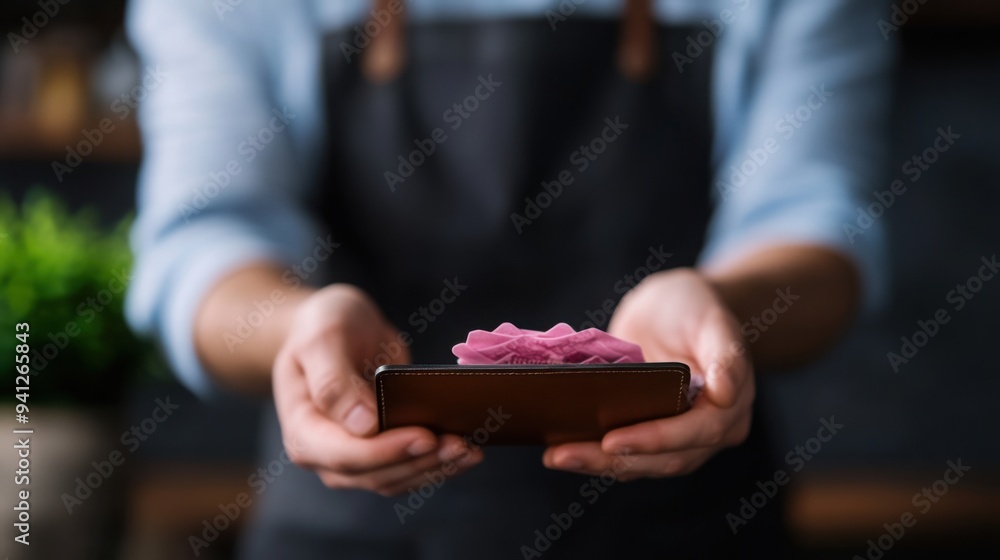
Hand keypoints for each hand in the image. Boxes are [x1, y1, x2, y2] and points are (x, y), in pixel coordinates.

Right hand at [273, 284, 482, 495]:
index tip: (425, 436)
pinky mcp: (380, 451)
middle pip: (374, 474)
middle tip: (460, 443)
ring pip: (396, 478)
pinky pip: (408, 468)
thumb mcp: (323, 337)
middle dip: (420, 462)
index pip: (343, 454)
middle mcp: (325, 452)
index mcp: (303, 428)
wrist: (335, 326)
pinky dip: (437, 463)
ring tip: (470, 449)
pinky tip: (467, 450)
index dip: (385, 451)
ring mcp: (353, 456)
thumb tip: (362, 426)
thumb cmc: (324, 325)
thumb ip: (333, 380)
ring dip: (434, 468)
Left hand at [542, 269, 753, 479]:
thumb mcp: (713, 320)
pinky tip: (559, 449)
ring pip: (639, 464)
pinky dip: (593, 454)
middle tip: (563, 455)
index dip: (654, 440)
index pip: (695, 433)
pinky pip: (624, 453)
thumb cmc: (696, 309)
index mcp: (729, 409)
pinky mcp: (648, 434)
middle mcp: (706, 433)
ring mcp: (676, 439)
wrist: (676, 309)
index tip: (612, 441)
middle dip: (611, 460)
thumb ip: (725, 355)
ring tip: (554, 456)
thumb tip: (726, 393)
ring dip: (595, 464)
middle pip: (662, 459)